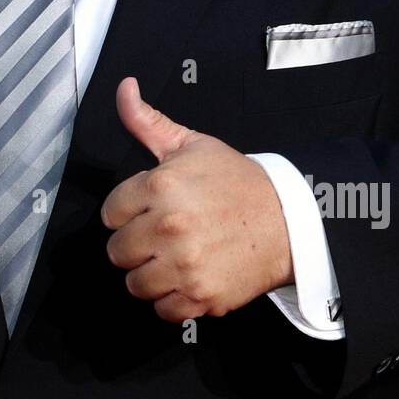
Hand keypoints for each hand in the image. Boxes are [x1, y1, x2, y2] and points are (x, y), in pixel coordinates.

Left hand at [101, 77, 291, 322]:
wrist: (288, 220)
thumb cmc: (237, 182)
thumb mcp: (192, 145)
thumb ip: (148, 121)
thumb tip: (124, 88)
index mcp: (160, 187)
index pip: (110, 213)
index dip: (127, 211)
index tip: (148, 210)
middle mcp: (168, 227)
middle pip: (117, 252)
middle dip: (136, 243)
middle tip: (162, 235)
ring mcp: (184, 265)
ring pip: (135, 284)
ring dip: (150, 274)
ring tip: (173, 258)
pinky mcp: (201, 296)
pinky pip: (163, 310)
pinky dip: (172, 300)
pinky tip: (187, 279)